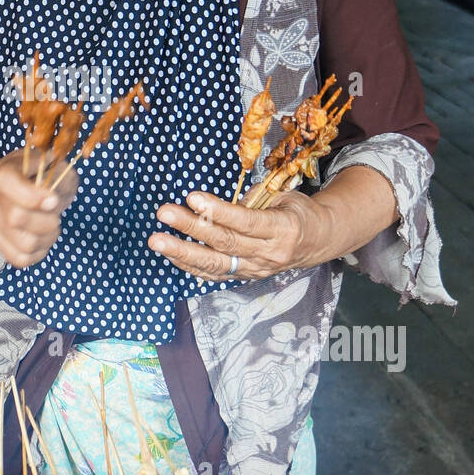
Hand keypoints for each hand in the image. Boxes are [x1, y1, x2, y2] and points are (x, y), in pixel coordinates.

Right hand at [0, 148, 78, 267]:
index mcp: (3, 177)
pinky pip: (22, 259)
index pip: (9, 184)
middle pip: (16, 217)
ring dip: (48, 237)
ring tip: (52, 225)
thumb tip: (56, 190)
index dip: (35, 195)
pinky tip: (43, 237)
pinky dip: (40, 252)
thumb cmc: (27, 175)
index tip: (53, 199)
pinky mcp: (0, 246)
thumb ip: (54, 168)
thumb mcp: (42, 160)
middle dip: (46, 217)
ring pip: (25, 244)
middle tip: (54, 211)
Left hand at [147, 188, 328, 281]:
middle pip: (224, 243)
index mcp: (282, 229)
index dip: (218, 211)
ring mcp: (254, 269)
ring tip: (157, 240)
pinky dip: (189, 264)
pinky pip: (212, 274)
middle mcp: (268, 254)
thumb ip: (254, 200)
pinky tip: (169, 253)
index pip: (245, 221)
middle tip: (164, 213)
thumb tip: (219, 202)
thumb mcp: (284, 197)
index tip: (192, 197)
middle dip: (190, 228)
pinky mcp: (244, 277)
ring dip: (182, 252)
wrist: (317, 242)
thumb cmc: (297, 212)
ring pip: (214, 264)